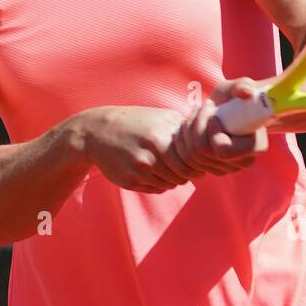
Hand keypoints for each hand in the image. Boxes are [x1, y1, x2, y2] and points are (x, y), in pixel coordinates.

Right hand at [77, 106, 197, 193]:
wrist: (97, 131)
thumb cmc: (134, 121)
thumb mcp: (159, 116)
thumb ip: (184, 127)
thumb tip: (208, 138)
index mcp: (161, 138)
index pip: (192, 162)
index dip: (197, 163)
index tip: (196, 160)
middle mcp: (150, 156)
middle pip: (183, 176)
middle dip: (186, 173)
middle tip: (184, 167)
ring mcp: (139, 171)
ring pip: (170, 185)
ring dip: (173, 179)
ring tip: (166, 166)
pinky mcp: (130, 182)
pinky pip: (156, 189)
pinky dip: (160, 183)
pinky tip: (153, 171)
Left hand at [172, 78, 269, 177]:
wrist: (228, 109)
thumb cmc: (234, 97)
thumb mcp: (237, 87)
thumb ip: (242, 86)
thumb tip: (247, 92)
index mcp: (256, 146)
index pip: (223, 151)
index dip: (213, 132)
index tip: (214, 116)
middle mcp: (242, 162)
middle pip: (203, 153)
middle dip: (197, 126)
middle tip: (201, 107)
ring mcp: (225, 168)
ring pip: (192, 157)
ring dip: (188, 131)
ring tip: (195, 113)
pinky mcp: (210, 168)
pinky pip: (186, 160)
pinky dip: (182, 140)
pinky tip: (187, 125)